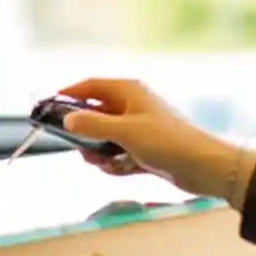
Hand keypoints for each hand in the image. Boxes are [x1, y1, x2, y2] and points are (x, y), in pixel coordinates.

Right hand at [57, 79, 255, 205]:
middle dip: (85, 131)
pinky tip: (119, 170)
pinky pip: (119, 153)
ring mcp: (139, 128)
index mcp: (129, 91)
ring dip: (99, 151)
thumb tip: (67, 119)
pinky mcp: (145, 149)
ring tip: (101, 162)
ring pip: (105, 136)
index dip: (69, 93)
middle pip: (95, 113)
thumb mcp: (125, 131)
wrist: (206, 167)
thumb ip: (93, 124)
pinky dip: (115, 162)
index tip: (49, 106)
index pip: (91, 86)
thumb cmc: (166, 141)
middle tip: (78, 146)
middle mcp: (132, 106)